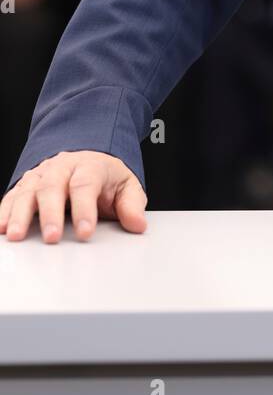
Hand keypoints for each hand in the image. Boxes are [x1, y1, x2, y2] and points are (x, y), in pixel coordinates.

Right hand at [0, 150, 146, 243]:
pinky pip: (12, 196)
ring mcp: (41, 175)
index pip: (85, 185)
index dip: (85, 209)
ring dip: (20, 214)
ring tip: (17, 236)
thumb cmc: (105, 177)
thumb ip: (131, 205)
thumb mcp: (126, 186)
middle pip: (53, 187)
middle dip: (51, 213)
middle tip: (52, 237)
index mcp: (89, 166)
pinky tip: (1, 228)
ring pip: (28, 191)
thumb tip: (137, 224)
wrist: (87, 157)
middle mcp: (62, 168)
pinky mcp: (26, 185)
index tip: (85, 232)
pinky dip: (5, 211)